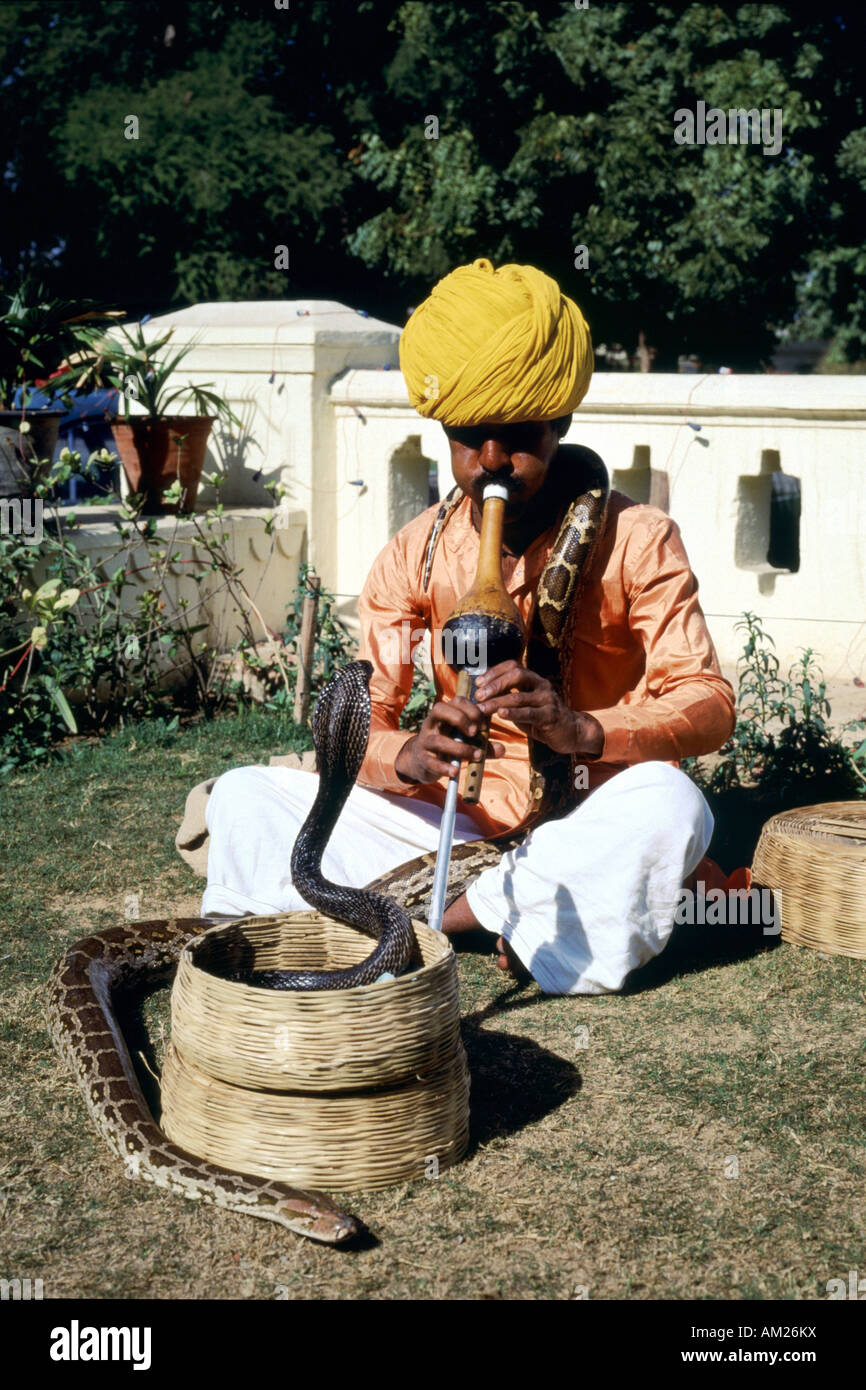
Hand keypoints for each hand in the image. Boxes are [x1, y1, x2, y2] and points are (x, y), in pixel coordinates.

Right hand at [395, 695, 505, 783]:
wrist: (421, 761)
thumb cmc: (448, 746)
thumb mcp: (467, 742)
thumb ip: (484, 745)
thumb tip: (502, 749)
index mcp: (445, 714)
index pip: (457, 701)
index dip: (472, 710)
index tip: (484, 725)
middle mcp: (432, 723)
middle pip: (439, 709)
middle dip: (460, 719)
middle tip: (475, 732)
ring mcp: (425, 741)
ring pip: (438, 740)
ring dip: (460, 748)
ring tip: (476, 756)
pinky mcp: (422, 759)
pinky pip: (431, 762)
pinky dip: (444, 767)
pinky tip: (456, 771)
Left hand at [473, 660, 603, 756]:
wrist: (571, 732)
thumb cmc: (542, 718)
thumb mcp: (524, 705)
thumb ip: (508, 698)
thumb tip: (482, 694)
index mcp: (534, 679)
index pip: (513, 666)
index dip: (494, 672)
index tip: (478, 683)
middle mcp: (542, 685)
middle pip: (517, 674)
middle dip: (495, 684)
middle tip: (479, 695)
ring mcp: (547, 700)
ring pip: (519, 696)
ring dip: (498, 702)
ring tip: (483, 709)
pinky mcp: (550, 716)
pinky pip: (529, 713)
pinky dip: (513, 713)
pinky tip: (501, 715)